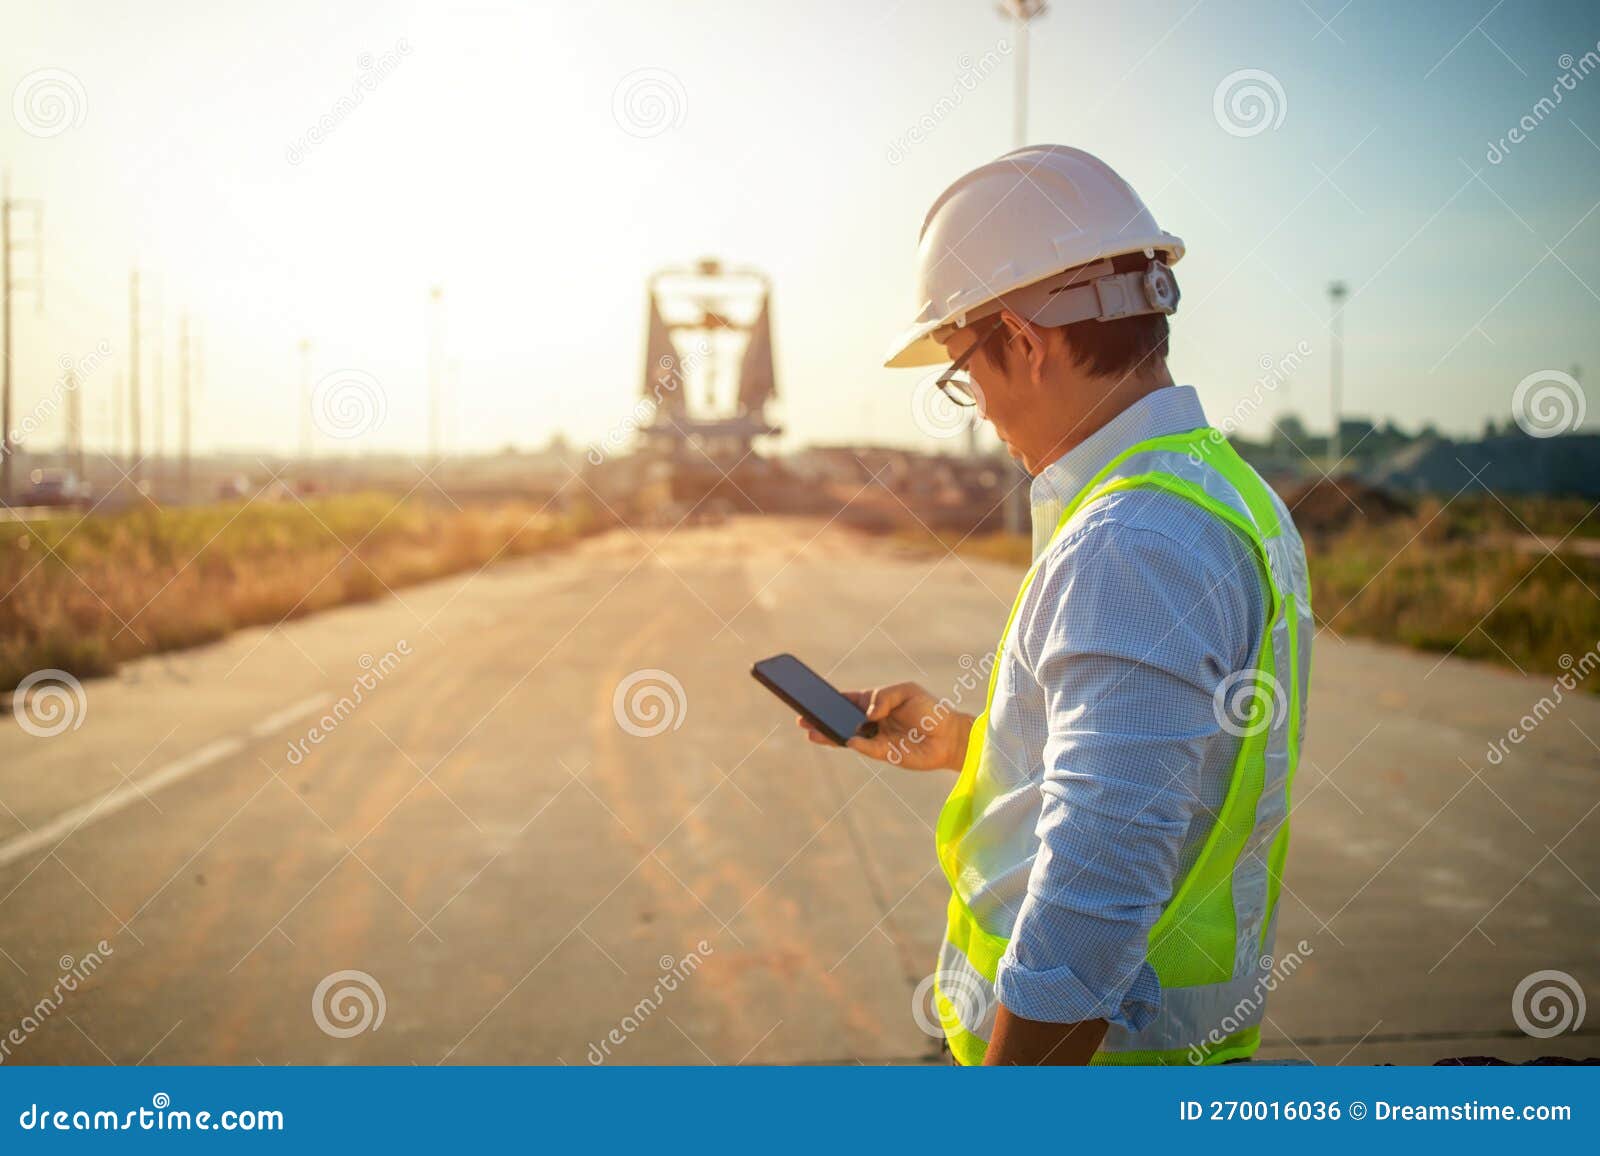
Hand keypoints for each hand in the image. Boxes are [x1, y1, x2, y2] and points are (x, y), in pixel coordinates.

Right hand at [796, 681, 973, 771]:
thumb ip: (884, 697)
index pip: (845, 700)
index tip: (810, 696)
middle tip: (801, 718)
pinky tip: (845, 740)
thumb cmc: (929, 709)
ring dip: (829, 735)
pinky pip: (866, 748)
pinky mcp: (885, 754)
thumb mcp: (907, 691)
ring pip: (847, 737)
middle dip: (821, 719)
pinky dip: (856, 744)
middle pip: (840, 720)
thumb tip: (867, 714)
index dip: (828, 699)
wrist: (949, 735)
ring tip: (811, 732)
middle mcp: (870, 721)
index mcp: (873, 702)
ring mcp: (876, 738)